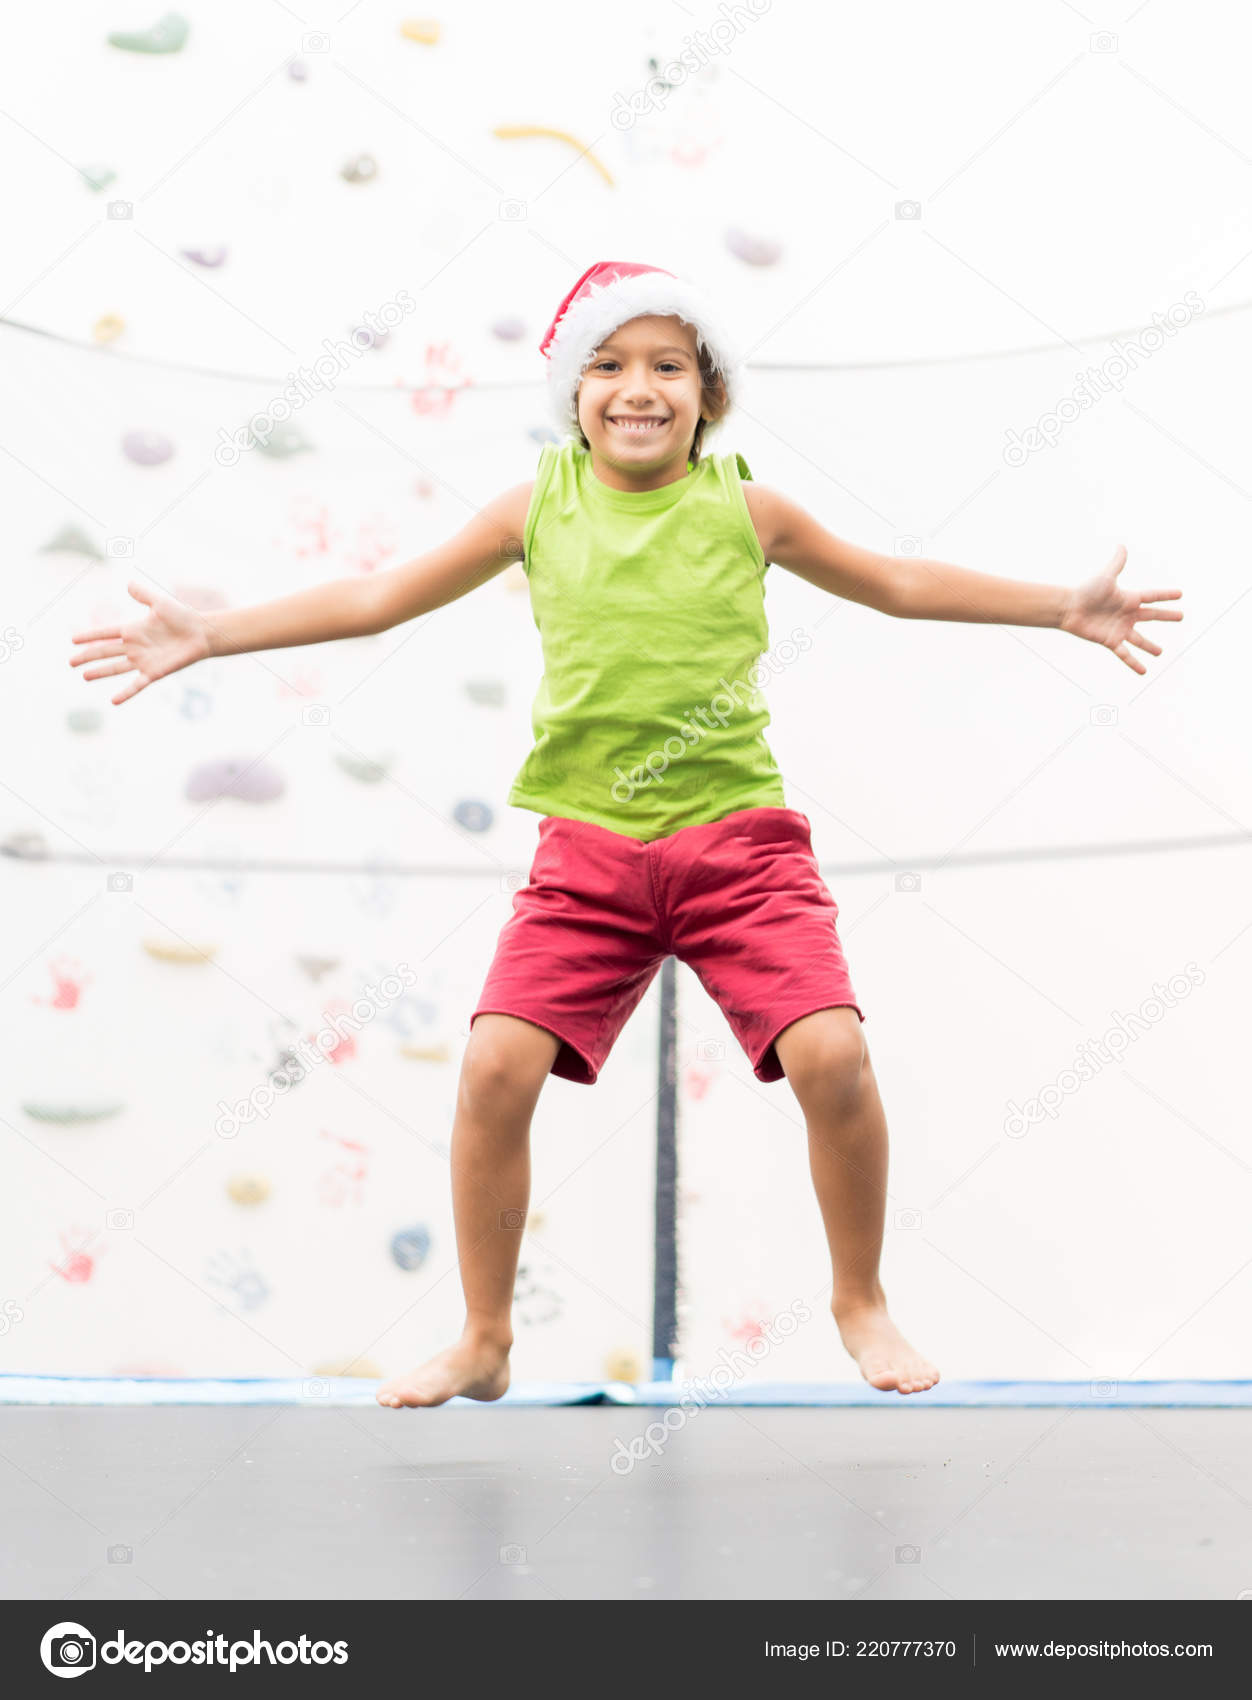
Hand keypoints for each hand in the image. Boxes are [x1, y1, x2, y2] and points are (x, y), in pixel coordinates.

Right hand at [70, 582, 211, 704]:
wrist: (201, 633)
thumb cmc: (182, 617)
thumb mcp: (159, 603)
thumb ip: (143, 595)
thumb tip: (128, 583)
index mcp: (132, 630)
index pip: (106, 633)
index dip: (89, 636)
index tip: (72, 639)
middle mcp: (134, 647)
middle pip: (106, 652)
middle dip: (88, 656)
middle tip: (71, 661)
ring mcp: (143, 661)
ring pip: (116, 668)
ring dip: (101, 672)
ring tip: (84, 676)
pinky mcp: (154, 672)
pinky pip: (137, 685)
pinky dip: (126, 693)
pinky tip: (113, 701)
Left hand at [1058, 546, 1182, 674]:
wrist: (1069, 608)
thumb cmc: (1086, 591)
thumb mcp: (1105, 577)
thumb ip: (1116, 564)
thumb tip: (1122, 546)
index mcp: (1129, 599)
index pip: (1153, 596)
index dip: (1166, 595)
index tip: (1180, 594)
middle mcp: (1127, 614)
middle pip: (1152, 616)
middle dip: (1166, 617)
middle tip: (1180, 617)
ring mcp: (1120, 629)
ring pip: (1139, 640)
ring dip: (1150, 646)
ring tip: (1160, 652)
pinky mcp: (1111, 641)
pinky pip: (1125, 654)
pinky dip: (1133, 663)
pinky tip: (1143, 672)